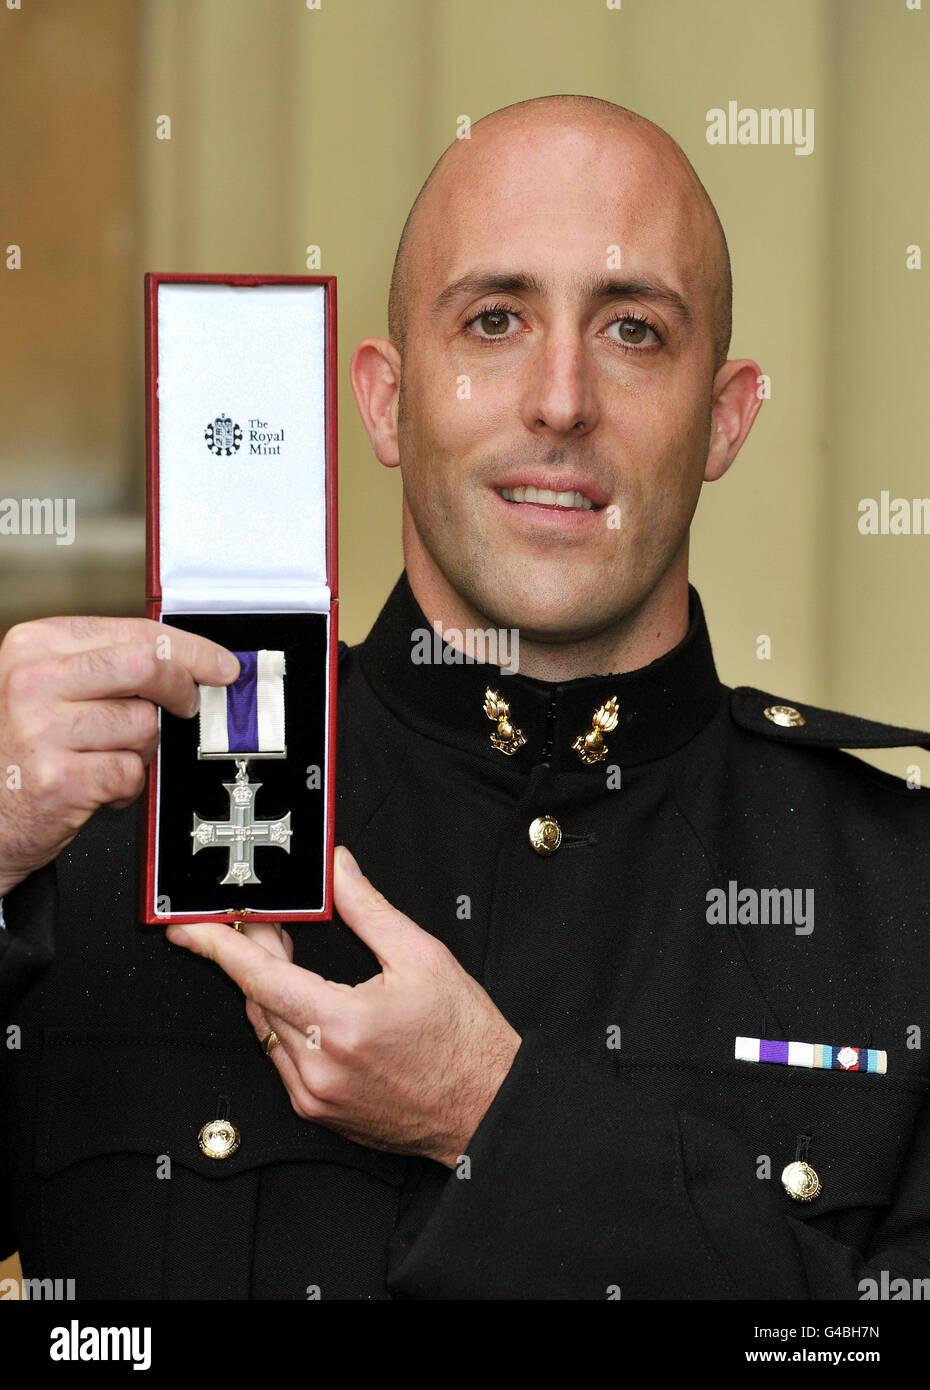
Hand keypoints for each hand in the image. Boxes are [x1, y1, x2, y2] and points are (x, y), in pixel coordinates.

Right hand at [0, 615, 239, 894]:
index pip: (135, 632)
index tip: (220, 664)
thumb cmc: (22, 749)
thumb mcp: (49, 688)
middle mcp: (34, 680)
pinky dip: (127, 785)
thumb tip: (186, 661)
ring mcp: (44, 729)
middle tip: (189, 707)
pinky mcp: (60, 778)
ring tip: (106, 758)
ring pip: (144, 724)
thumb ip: (107, 666)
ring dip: (142, 749)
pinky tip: (97, 786)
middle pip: (148, 667)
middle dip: (182, 689)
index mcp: (36, 645)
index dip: (191, 649)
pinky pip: (131, 771)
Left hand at [165, 846, 521, 1166]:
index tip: (188, 928)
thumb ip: (368, 910)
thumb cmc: (464, 1039)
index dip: (218, 945)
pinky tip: (302, 998)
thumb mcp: (423, 958)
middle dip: (253, 951)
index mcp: (342, 1026)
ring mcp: (314, 1095)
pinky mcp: (316, 1111)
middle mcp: (320, 1067)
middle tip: (262, 917)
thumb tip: (337, 871)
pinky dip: (282, 1021)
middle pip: (258, 996)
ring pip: (265, 1026)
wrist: (487, 1106)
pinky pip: (280, 1057)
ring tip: (285, 951)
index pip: (259, 976)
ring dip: (267, 986)